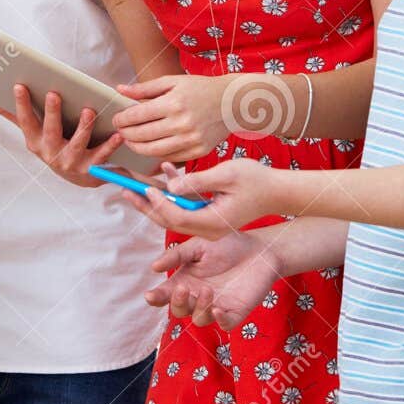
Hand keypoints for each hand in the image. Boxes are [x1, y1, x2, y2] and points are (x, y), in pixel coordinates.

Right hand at [0, 84, 124, 187]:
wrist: (78, 177)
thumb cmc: (53, 144)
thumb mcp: (32, 132)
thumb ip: (10, 114)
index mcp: (34, 141)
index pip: (25, 121)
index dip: (22, 104)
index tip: (19, 85)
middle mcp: (50, 153)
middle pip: (50, 131)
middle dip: (52, 113)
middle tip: (54, 94)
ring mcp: (70, 162)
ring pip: (77, 143)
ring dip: (83, 127)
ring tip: (88, 110)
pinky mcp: (90, 169)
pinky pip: (102, 155)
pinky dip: (110, 145)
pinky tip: (118, 134)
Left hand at [112, 73, 233, 163]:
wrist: (233, 103)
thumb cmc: (201, 89)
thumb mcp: (172, 81)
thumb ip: (144, 88)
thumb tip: (119, 89)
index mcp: (173, 103)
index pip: (136, 116)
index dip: (121, 119)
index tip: (116, 119)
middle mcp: (182, 124)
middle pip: (141, 135)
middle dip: (125, 134)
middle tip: (120, 131)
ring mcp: (191, 140)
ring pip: (152, 151)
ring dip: (136, 147)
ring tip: (130, 140)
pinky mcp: (198, 152)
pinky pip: (169, 157)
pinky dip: (154, 154)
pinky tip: (149, 146)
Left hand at [122, 157, 285, 237]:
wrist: (279, 191)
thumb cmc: (256, 180)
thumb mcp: (227, 175)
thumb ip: (197, 181)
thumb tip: (170, 184)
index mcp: (212, 222)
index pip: (175, 217)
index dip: (157, 203)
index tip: (145, 187)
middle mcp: (208, 229)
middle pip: (168, 220)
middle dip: (145, 205)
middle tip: (124, 189)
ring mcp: (208, 225)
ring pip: (173, 215)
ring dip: (154, 199)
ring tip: (132, 185)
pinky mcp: (209, 217)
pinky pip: (184, 208)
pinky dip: (171, 194)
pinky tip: (162, 174)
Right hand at [144, 229, 284, 328]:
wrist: (259, 248)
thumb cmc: (226, 244)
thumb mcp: (197, 245)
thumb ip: (176, 255)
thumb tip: (154, 268)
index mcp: (184, 280)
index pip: (165, 295)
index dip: (156, 298)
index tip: (150, 296)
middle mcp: (197, 296)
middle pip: (178, 311)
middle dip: (177, 303)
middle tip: (183, 288)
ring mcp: (215, 306)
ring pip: (199, 319)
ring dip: (199, 308)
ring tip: (208, 290)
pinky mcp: (235, 312)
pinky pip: (224, 325)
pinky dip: (219, 320)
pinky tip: (218, 309)